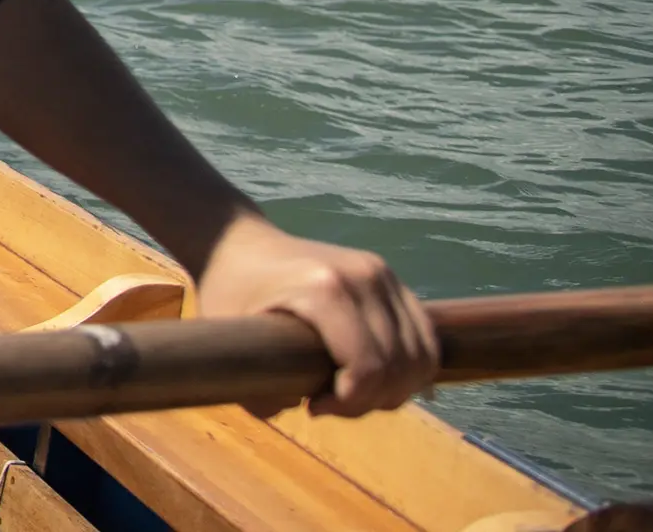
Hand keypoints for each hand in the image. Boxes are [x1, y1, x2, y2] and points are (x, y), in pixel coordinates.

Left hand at [194, 212, 439, 416]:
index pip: (368, 368)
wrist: (240, 243)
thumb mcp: (229, 341)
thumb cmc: (230, 292)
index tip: (314, 407)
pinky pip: (423, 338)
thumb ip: (258, 390)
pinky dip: (408, 369)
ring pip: (420, 356)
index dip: (349, 403)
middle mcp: (364, 277)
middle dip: (369, 401)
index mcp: (324, 289)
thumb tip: (300, 409)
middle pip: (399, 367)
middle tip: (330, 403)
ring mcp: (382, 273)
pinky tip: (373, 378)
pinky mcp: (390, 277)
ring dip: (394, 389)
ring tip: (352, 392)